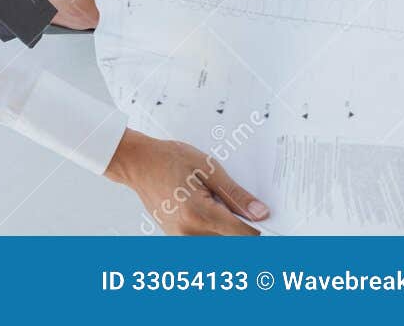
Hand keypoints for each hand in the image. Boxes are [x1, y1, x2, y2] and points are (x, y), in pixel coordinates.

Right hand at [104, 128, 269, 235]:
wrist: (136, 162)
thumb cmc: (166, 159)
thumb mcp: (208, 168)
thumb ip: (236, 194)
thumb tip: (260, 214)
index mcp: (198, 214)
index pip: (243, 234)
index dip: (260, 227)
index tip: (266, 218)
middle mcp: (188, 233)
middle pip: (233, 242)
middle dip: (242, 226)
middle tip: (235, 202)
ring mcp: (181, 238)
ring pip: (221, 244)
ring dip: (227, 229)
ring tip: (215, 202)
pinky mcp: (178, 238)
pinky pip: (207, 241)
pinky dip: (214, 229)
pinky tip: (206, 209)